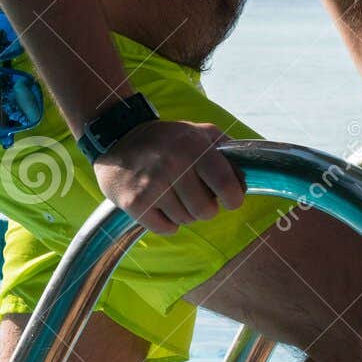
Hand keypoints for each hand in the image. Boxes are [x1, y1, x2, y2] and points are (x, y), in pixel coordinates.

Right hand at [91, 120, 244, 235]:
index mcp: (194, 147)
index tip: (230, 200)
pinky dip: (166, 223)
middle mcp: (173, 165)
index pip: (227, 185)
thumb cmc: (164, 140)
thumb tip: (244, 181)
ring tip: (172, 195)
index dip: (234, 199)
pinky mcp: (135, 203)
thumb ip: (226, 151)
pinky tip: (159, 206)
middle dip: (205, 208)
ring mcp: (152, 185)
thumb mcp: (198, 132)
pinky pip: (166, 229)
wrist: (116, 138)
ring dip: (183, 213)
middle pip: (206, 211)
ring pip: (186, 221)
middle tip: (193, 196)